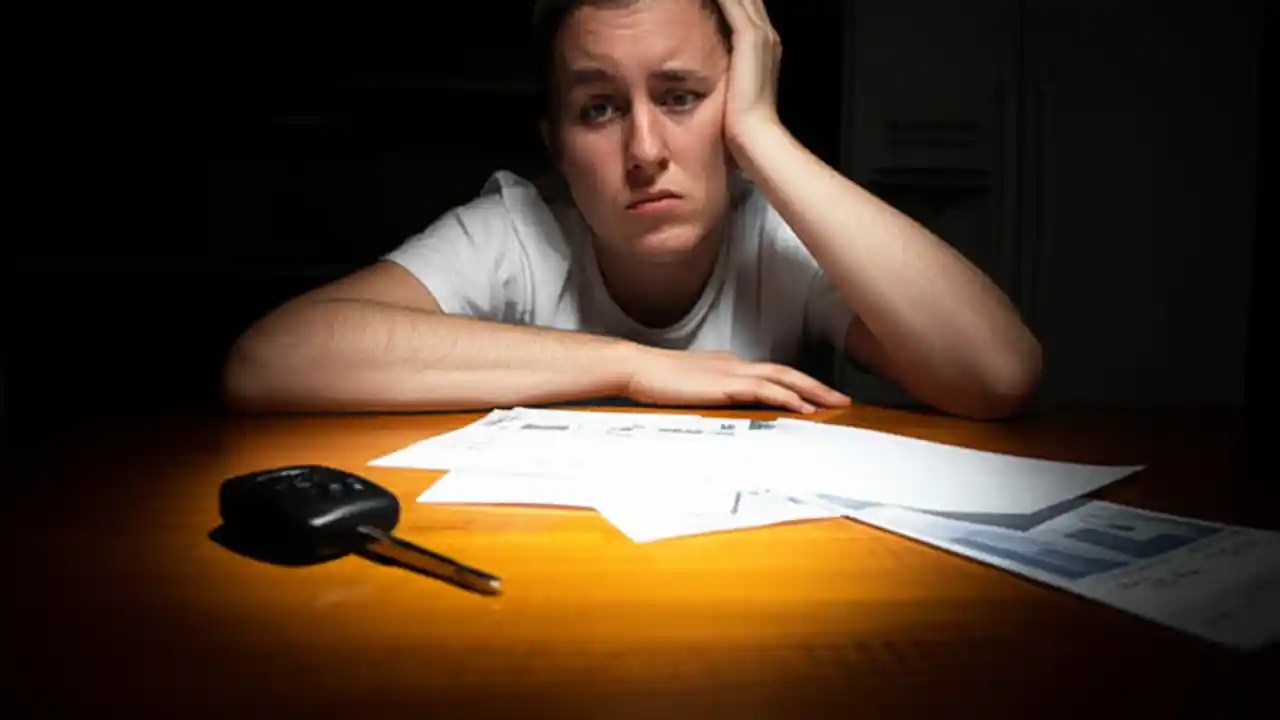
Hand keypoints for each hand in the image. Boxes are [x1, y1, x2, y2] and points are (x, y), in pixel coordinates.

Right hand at [624, 347, 851, 413]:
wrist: (636, 368)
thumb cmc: (656, 379)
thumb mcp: (690, 387)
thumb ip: (709, 392)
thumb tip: (721, 402)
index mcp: (729, 365)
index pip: (772, 374)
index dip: (798, 384)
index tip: (818, 396)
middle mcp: (736, 364)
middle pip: (787, 372)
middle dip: (818, 386)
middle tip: (843, 399)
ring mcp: (732, 371)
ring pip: (783, 378)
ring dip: (813, 390)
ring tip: (836, 403)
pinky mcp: (725, 384)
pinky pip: (765, 389)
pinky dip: (788, 396)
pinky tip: (804, 406)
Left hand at [715, 0, 783, 152]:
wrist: (756, 136)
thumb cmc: (739, 120)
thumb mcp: (731, 85)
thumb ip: (726, 69)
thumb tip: (710, 68)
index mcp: (763, 45)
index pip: (746, 7)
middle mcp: (766, 35)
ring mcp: (760, 36)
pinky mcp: (750, 40)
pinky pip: (734, 4)